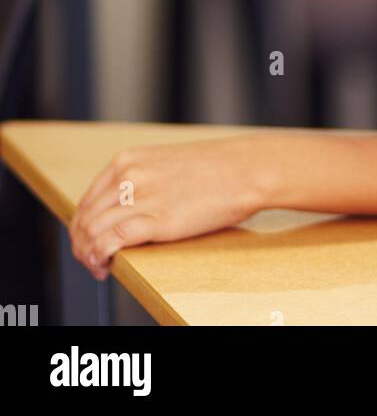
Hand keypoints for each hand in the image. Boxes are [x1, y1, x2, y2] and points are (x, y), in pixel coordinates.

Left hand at [69, 137, 264, 279]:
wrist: (244, 169)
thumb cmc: (212, 169)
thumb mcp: (164, 163)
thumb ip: (139, 180)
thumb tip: (119, 210)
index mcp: (128, 160)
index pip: (86, 200)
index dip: (80, 227)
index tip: (86, 243)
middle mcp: (129, 176)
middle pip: (85, 218)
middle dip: (81, 245)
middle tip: (90, 262)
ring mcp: (142, 197)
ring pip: (93, 231)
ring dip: (89, 255)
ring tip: (99, 268)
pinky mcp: (157, 220)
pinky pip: (112, 241)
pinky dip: (101, 256)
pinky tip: (106, 266)